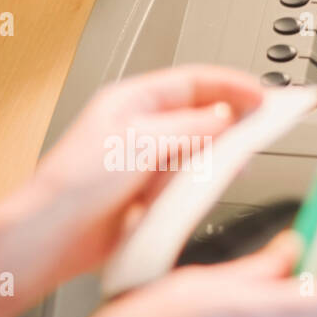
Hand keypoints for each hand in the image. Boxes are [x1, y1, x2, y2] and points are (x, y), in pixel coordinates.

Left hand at [29, 65, 262, 277]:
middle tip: (262, 126)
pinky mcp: (147, 194)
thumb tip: (224, 117)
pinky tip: (212, 187)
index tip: (261, 96)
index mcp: (131, 102)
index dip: (230, 85)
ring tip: (242, 159)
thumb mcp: (139, 141)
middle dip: (231, 120)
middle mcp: (139, 129)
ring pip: (196, 151)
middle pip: (198, 115)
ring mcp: (144, 162)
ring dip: (219, 154)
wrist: (54, 234)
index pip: (192, 82)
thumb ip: (188, 127)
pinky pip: (186, 182)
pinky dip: (203, 183)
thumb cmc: (75, 184)